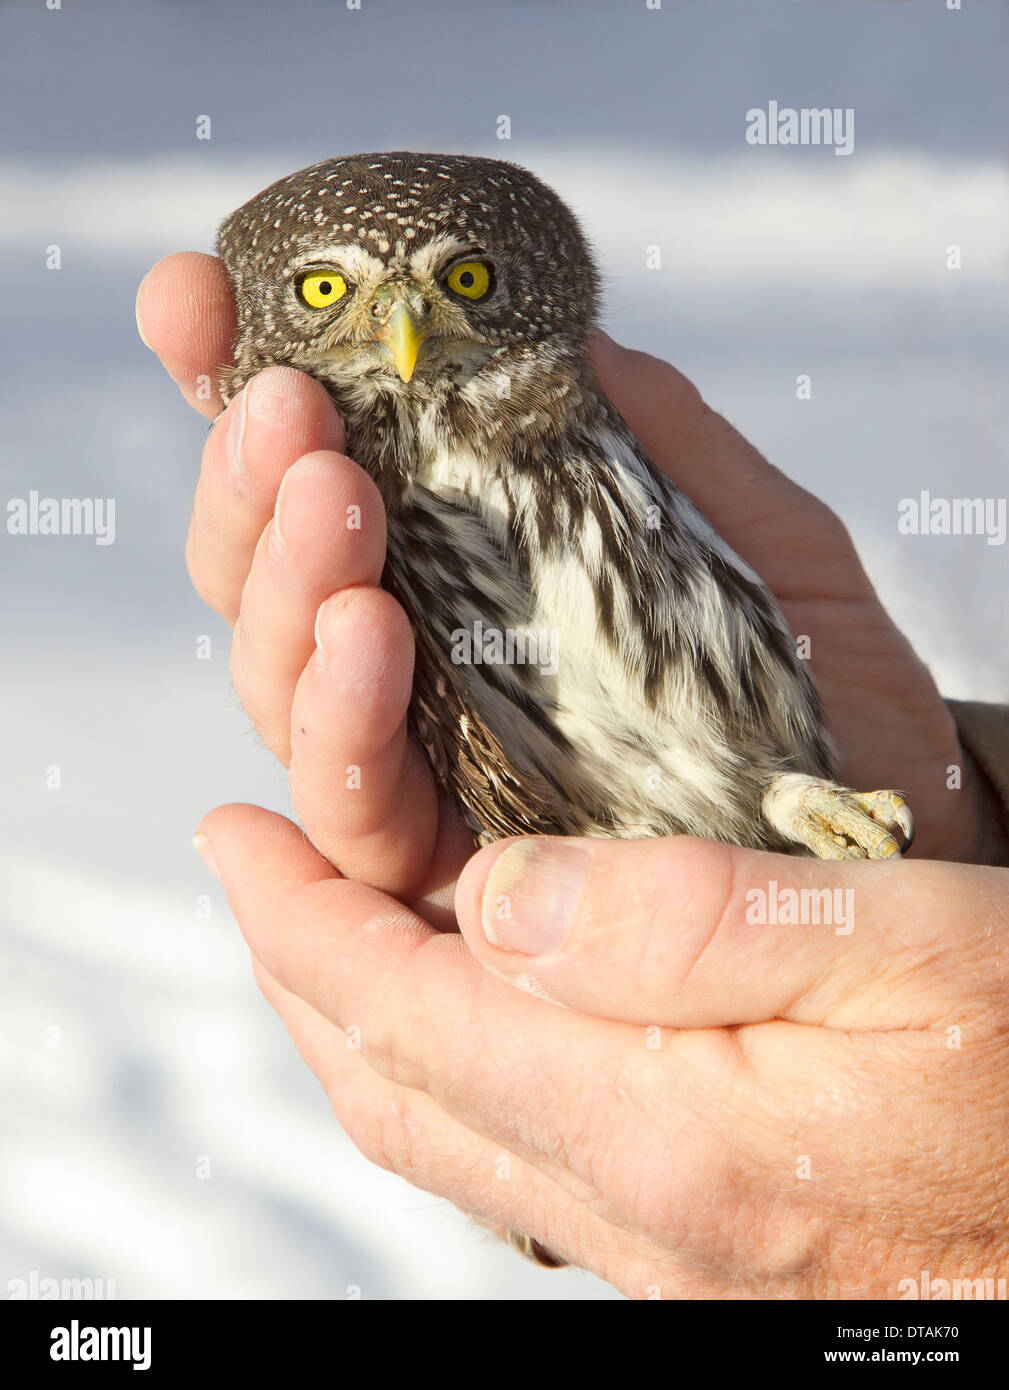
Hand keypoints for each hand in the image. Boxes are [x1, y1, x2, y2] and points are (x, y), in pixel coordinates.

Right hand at [137, 253, 996, 873]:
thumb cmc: (816, 687)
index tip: (194, 297)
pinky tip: (359, 637)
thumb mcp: (765, 543)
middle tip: (289, 406)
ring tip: (334, 502)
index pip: (321, 463)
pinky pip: (350, 797)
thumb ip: (670, 448)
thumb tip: (574, 336)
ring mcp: (415, 751)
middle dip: (251, 476)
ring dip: (284, 580)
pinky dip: (338, 719)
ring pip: (276, 670)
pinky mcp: (435, 856)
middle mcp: (414, 648)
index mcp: (461, 559)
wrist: (882, 835)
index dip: (233, 376)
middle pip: (263, 563)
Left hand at [193, 804, 1008, 1296]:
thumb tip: (499, 896)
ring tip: (334, 922)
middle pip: (392, 1090)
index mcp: (669, 1132)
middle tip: (259, 869)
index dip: (302, 918)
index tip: (239, 834)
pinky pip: (509, 1151)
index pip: (408, 1015)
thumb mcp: (900, 947)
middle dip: (299, 969)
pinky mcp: (689, 1242)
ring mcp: (656, 1244)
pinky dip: (448, 1062)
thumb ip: (687, 925)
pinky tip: (472, 1008)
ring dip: (362, 1018)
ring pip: (439, 1127)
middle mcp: (637, 1212)